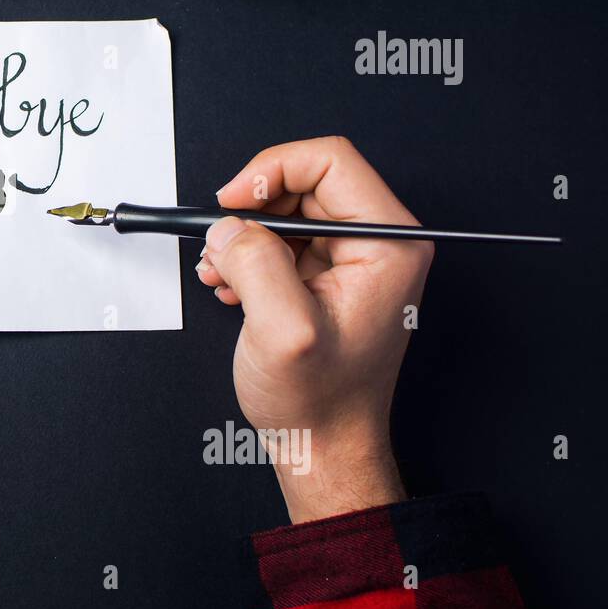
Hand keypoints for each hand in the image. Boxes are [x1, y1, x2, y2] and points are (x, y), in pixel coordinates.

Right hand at [196, 136, 432, 522]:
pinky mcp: (325, 276)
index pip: (330, 161)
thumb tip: (228, 226)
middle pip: (304, 182)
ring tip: (220, 271)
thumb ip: (255, 264)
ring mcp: (351, 260)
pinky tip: (229, 284)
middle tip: (219, 242)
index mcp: (388, 246)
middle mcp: (378, 245)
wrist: (323, 446)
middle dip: (251, 209)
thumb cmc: (320, 403)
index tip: (231, 201)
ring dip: (243, 235)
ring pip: (286, 210)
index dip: (271, 171)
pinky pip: (279, 239)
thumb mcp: (283, 332)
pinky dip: (246, 255)